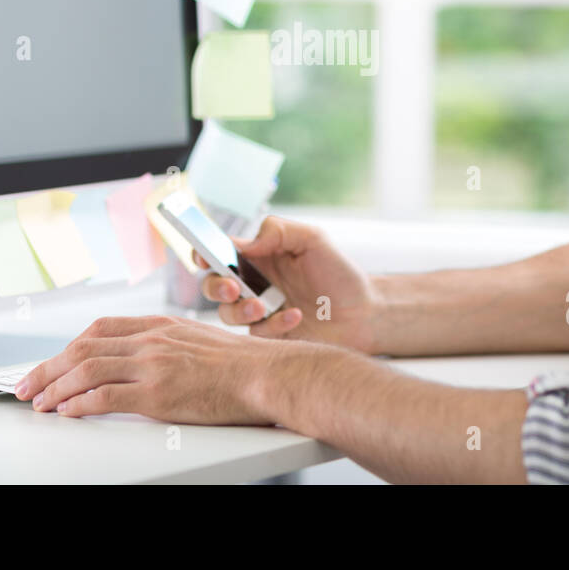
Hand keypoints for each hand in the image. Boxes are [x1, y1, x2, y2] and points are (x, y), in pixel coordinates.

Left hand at [14, 314, 288, 422]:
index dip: (69, 346)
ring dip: (55, 387)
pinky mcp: (158, 394)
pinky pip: (106, 397)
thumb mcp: (199, 340)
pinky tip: (67, 412)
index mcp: (161, 324)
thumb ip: (168, 345)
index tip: (53, 361)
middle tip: (28, 384)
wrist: (267, 374)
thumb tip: (143, 361)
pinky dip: (80, 404)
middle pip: (83, 348)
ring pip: (87, 370)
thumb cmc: (244, 364)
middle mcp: (152, 339)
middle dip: (48, 368)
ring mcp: (153, 364)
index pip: (100, 328)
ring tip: (39, 402)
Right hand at [198, 216, 380, 352]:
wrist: (365, 313)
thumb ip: (278, 231)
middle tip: (232, 289)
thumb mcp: (313, 240)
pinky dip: (272, 325)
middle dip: (215, 287)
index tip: (203, 257)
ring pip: (227, 313)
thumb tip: (244, 243)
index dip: (205, 252)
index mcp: (260, 256)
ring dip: (239, 310)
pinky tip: (295, 316)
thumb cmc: (339, 273)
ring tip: (262, 307)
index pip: (222, 251)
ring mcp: (260, 312)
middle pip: (214, 285)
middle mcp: (254, 283)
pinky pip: (255, 333)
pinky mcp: (269, 337)